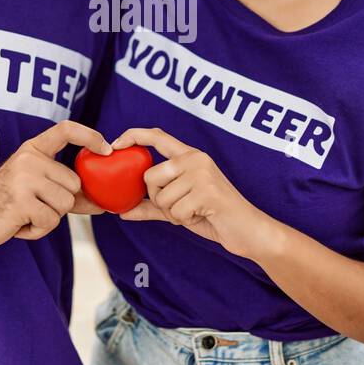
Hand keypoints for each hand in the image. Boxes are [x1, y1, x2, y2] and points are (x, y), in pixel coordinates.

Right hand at [0, 120, 110, 250]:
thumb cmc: (6, 204)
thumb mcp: (35, 188)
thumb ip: (66, 190)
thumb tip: (103, 202)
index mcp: (32, 149)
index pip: (66, 129)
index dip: (90, 135)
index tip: (106, 149)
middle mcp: (28, 159)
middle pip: (74, 184)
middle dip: (60, 203)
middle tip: (32, 205)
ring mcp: (24, 178)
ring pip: (65, 204)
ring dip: (49, 218)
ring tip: (25, 214)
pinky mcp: (20, 201)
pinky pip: (51, 221)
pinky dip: (38, 229)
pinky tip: (19, 223)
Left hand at [111, 127, 283, 259]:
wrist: (248, 229)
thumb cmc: (213, 215)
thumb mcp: (179, 207)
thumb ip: (151, 206)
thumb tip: (121, 210)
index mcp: (190, 156)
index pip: (157, 136)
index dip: (133, 136)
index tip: (115, 144)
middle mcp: (195, 159)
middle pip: (150, 176)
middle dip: (158, 199)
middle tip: (180, 206)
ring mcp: (202, 173)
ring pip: (161, 197)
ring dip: (173, 213)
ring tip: (195, 211)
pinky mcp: (207, 191)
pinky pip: (175, 211)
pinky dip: (184, 220)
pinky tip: (202, 215)